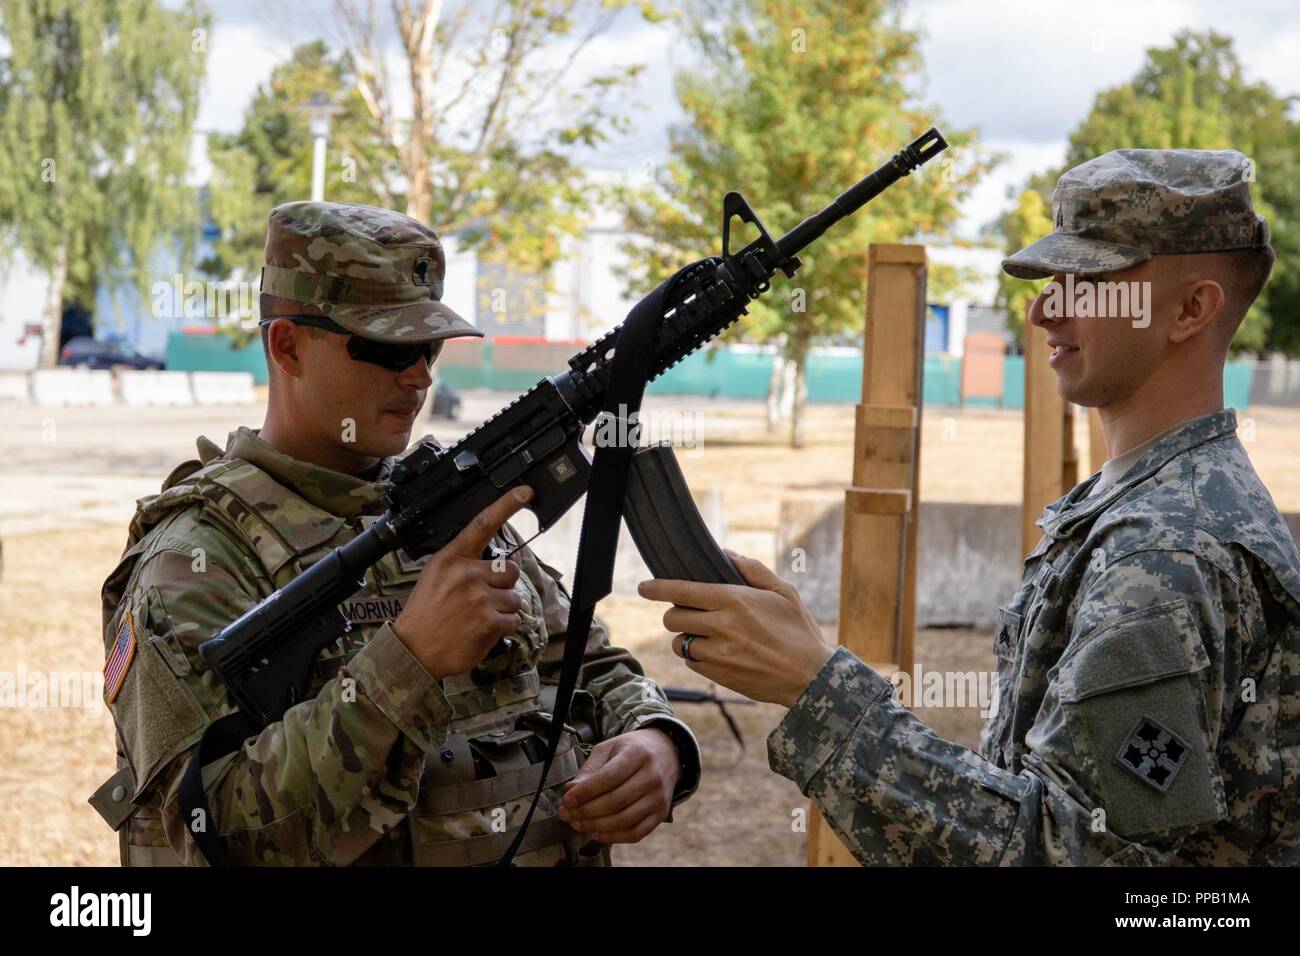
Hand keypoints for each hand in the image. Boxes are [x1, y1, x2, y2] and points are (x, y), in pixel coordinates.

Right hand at [391, 486, 532, 678]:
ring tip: (478, 618)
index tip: (525, 492)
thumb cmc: (424, 616)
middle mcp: (467, 573)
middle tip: (483, 600)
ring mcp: (479, 596)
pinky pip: (513, 620)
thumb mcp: (434, 578)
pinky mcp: (489, 619)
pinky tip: (481, 630)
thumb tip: (494, 565)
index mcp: (451, 559)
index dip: (506, 505)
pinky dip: (502, 628)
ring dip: (503, 610)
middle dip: (503, 585)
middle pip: (511, 570)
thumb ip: (462, 566)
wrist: (413, 650)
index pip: (481, 525)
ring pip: (514, 598)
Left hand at [556, 729, 680, 843]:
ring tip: (578, 823)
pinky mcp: (661, 814)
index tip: (567, 799)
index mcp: (638, 753)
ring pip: (624, 820)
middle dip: (586, 811)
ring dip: (596, 826)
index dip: (585, 791)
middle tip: (567, 814)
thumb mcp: (609, 748)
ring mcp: (659, 797)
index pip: (609, 777)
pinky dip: (613, 837)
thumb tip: (571, 790)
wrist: (666, 753)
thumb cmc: (632, 750)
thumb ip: (589, 769)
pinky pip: (636, 833)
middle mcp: (652, 776)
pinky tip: (597, 832)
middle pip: (615, 801)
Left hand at [637, 550, 834, 707]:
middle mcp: (722, 627)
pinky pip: (692, 663)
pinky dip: (698, 656)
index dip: (657, 588)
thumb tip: (726, 553)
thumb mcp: (783, 592)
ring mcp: (719, 654)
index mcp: (735, 601)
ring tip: (707, 634)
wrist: (811, 677)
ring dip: (686, 637)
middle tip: (690, 613)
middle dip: (675, 613)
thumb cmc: (799, 630)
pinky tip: (718, 652)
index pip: (682, 591)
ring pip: (680, 643)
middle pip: (673, 618)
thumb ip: (753, 570)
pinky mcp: (719, 676)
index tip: (643, 587)